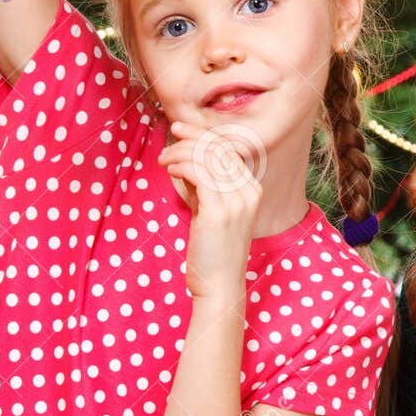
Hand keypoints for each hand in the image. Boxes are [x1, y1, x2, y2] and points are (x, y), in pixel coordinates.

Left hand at [157, 120, 262, 296]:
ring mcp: (237, 201)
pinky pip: (199, 173)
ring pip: (207, 157)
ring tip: (164, 161)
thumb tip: (185, 159)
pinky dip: (181, 166)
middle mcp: (249, 191)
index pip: (227, 148)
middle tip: (167, 141)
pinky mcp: (219, 211)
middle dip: (189, 139)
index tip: (180, 129)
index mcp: (252, 188)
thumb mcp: (210, 209)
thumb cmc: (212, 250)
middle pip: (218, 147)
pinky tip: (170, 171)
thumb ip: (203, 184)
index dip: (202, 134)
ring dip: (180, 153)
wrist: (219, 286)